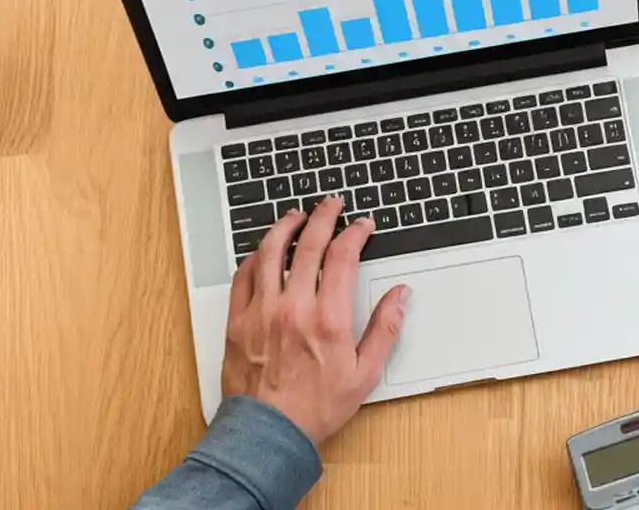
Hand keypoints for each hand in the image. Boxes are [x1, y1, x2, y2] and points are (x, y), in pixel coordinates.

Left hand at [221, 197, 409, 443]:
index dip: (355, 233)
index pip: (342, 257)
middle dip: (323, 216)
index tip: (362, 226)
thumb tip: (401, 296)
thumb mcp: (365, 373)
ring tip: (295, 215)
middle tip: (331, 205)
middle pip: (307, 244)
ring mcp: (261, 311)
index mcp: (328, 319)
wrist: (268, 433)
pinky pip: (243, 276)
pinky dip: (255, 256)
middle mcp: (293, 308)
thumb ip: (385, 328)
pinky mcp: (237, 321)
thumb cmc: (316, 408)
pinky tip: (263, 250)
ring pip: (270, 252)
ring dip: (285, 226)